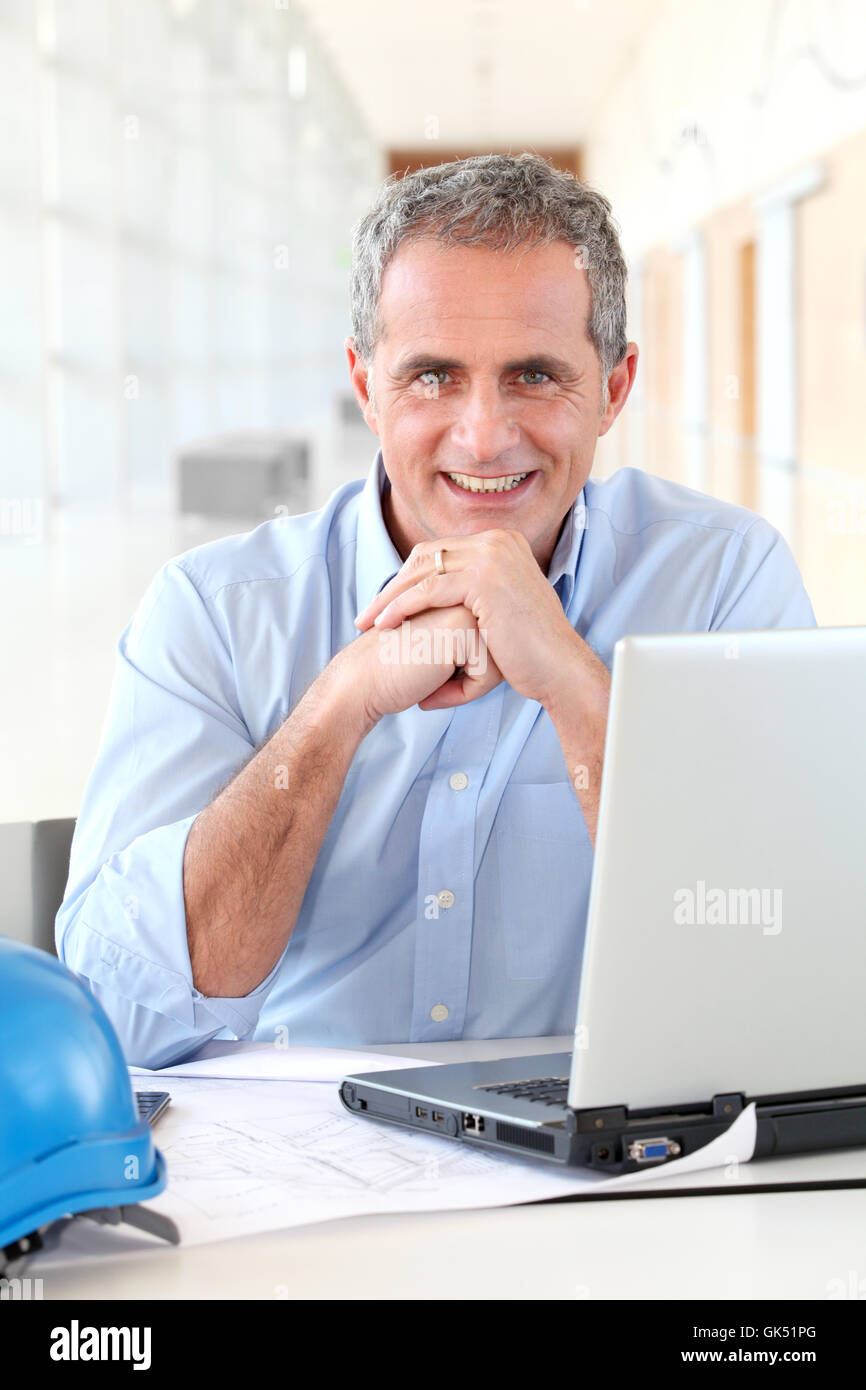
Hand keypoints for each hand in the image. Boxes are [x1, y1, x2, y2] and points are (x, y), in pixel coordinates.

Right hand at [337, 603, 502, 723]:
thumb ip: (467, 637)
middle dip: (472, 676)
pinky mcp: (462, 628)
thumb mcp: (439, 645)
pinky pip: (489, 674)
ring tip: (431, 684)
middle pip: (498, 648)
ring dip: (469, 685)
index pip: (491, 639)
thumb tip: (506, 653)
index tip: (434, 672)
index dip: (467, 669)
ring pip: (498, 660)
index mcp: (456, 592)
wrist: (360, 683)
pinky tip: (431, 692)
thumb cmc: (396, 670)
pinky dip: (464, 693)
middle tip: (430, 680)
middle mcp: (462, 592)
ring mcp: (463, 605)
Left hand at [355, 528, 590, 709]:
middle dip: (392, 587)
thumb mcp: (498, 610)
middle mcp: (497, 540)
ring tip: (368, 623)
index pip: (439, 553)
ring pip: (422, 572)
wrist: (557, 668)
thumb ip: (472, 596)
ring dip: (390, 598)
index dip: (407, 579)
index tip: (385, 606)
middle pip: (426, 557)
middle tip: (366, 615)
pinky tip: (385, 624)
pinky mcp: (484, 577)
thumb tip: (440, 600)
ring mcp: (492, 554)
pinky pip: (429, 590)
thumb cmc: (529, 651)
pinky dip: (402, 607)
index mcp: (501, 542)